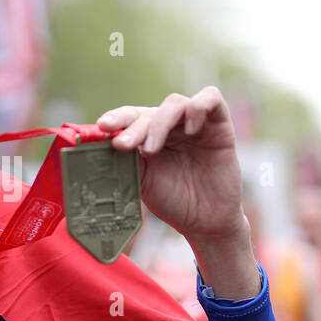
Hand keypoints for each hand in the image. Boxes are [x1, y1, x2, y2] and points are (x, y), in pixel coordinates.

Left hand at [96, 87, 244, 242]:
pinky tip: (190, 130)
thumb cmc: (173, 200)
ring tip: (152, 148)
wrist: (205, 221)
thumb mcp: (142, 181)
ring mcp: (195, 123)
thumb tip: (100, 147)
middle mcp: (171, 126)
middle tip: (123, 145)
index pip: (130, 117)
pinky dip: (198, 107)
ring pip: (175, 103)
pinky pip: (211, 98)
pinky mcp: (220, 125)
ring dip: (160, 122)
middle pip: (149, 111)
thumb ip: (125, 160)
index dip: (116, 118)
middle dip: (133, 127)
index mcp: (149, 135)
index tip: (103, 127)